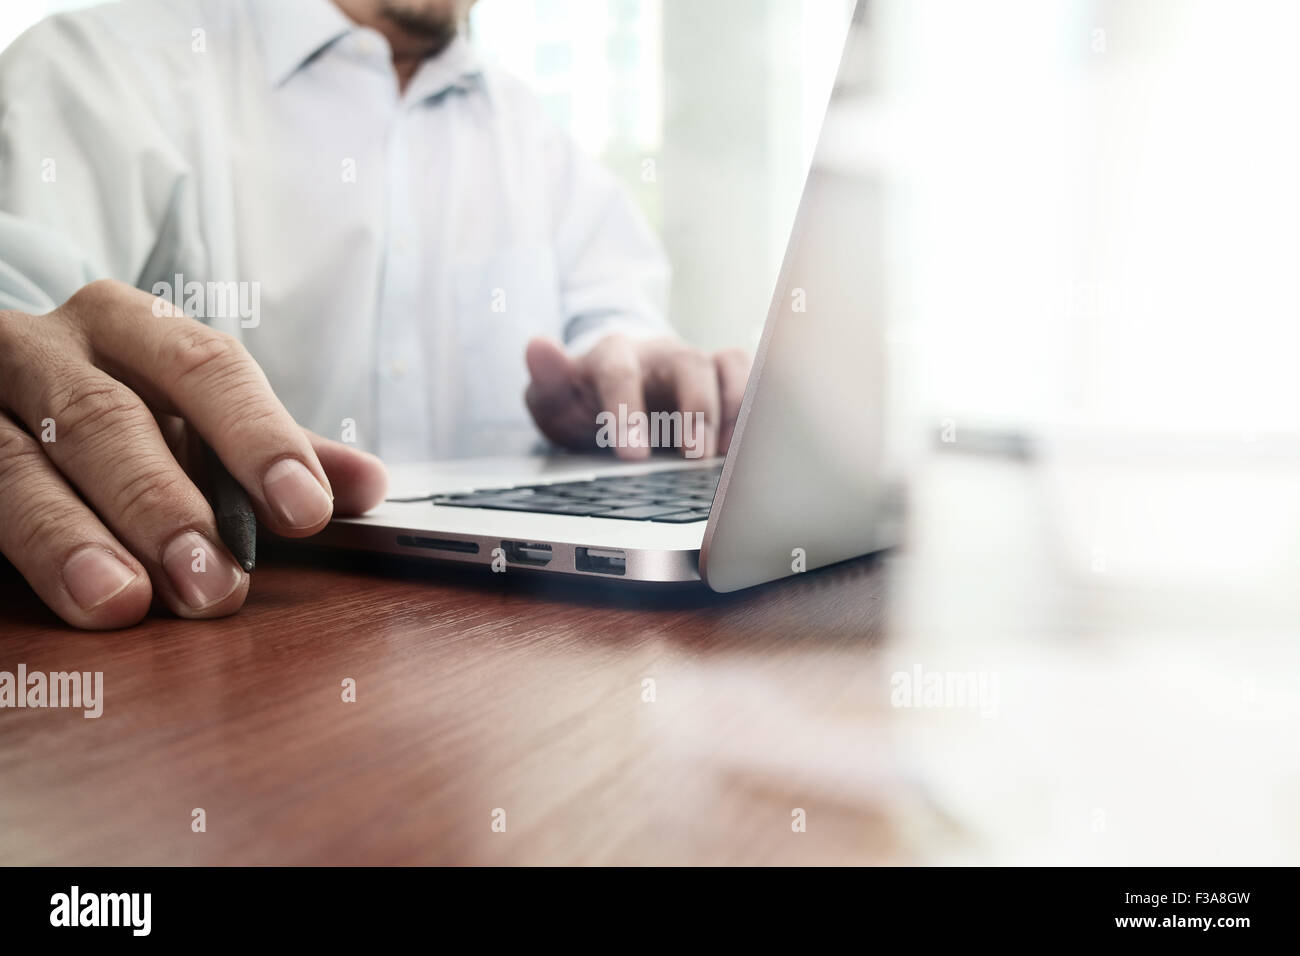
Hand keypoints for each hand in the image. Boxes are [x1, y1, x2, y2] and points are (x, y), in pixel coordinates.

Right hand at [0, 279, 387, 629]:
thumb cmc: (110, 408)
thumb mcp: (187, 418)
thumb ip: (270, 450)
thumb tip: (369, 485)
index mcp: (129, 326)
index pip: (206, 367)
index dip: (259, 437)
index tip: (307, 510)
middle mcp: (42, 348)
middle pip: (104, 420)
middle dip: (163, 506)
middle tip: (215, 587)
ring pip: (13, 466)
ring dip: (69, 539)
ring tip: (122, 603)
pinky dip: (6, 553)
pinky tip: (55, 596)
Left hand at [524, 334, 750, 460]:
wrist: (607, 392)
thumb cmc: (584, 400)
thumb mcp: (553, 397)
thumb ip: (547, 378)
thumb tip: (537, 346)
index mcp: (614, 353)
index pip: (620, 371)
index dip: (627, 410)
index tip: (632, 454)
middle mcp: (660, 352)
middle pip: (687, 362)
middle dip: (696, 409)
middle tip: (693, 455)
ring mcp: (694, 363)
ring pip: (727, 364)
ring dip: (733, 407)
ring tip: (722, 453)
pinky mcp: (721, 378)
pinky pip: (751, 376)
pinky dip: (754, 405)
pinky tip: (739, 446)